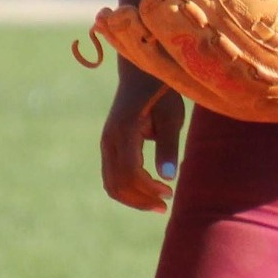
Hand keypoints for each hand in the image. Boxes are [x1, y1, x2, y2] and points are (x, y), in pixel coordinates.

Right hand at [99, 75, 183, 212]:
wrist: (140, 72)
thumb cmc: (160, 91)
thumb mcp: (171, 115)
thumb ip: (168, 145)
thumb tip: (168, 177)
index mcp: (124, 130)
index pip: (132, 173)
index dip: (150, 189)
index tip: (170, 193)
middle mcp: (109, 139)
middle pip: (117, 184)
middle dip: (140, 200)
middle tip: (165, 205)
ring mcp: (106, 142)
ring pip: (111, 183)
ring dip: (133, 198)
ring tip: (158, 202)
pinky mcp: (109, 145)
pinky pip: (112, 175)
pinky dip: (127, 188)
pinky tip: (147, 189)